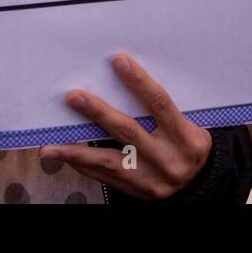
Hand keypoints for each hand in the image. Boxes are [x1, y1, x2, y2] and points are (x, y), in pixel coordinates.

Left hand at [39, 54, 212, 200]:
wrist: (199, 188)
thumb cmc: (190, 148)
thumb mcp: (191, 127)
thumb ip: (165, 111)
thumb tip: (130, 81)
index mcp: (185, 136)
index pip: (159, 103)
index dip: (138, 81)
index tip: (118, 61)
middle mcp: (167, 157)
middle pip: (128, 130)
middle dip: (98, 112)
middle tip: (74, 96)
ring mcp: (151, 177)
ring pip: (109, 161)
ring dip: (77, 152)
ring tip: (51, 146)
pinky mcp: (137, 191)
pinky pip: (106, 178)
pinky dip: (84, 166)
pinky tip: (66, 158)